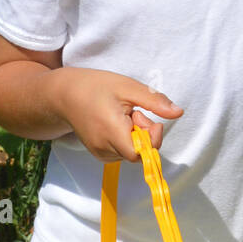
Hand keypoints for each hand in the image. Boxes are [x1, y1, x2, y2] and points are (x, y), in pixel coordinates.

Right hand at [49, 66, 183, 162]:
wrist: (64, 95)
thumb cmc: (96, 86)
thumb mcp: (128, 87)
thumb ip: (154, 101)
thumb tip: (179, 112)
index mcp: (111, 131)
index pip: (140, 153)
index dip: (151, 137)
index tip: (145, 115)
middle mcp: (103, 148)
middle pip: (137, 153)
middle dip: (143, 134)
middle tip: (133, 111)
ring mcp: (99, 153)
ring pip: (130, 154)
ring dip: (134, 137)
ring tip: (122, 116)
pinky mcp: (97, 153)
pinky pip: (121, 153)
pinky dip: (124, 140)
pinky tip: (116, 123)